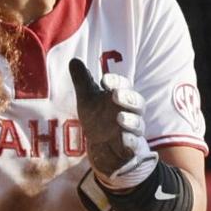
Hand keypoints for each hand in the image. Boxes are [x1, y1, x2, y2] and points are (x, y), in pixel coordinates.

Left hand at [68, 62, 156, 188]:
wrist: (103, 149)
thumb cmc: (99, 120)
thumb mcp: (88, 100)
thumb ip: (83, 81)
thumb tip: (73, 60)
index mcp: (121, 97)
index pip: (123, 85)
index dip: (115, 81)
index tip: (103, 80)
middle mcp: (131, 112)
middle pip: (137, 103)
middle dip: (128, 98)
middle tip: (115, 95)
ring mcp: (133, 131)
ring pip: (137, 124)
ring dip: (130, 121)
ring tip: (119, 119)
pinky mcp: (132, 148)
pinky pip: (134, 145)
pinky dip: (130, 142)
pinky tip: (122, 140)